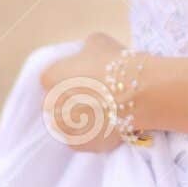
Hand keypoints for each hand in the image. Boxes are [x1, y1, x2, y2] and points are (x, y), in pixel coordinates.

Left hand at [40, 33, 125, 153]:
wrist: (137, 92)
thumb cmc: (115, 63)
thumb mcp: (97, 41)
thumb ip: (84, 51)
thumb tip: (87, 55)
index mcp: (50, 77)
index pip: (50, 78)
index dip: (66, 78)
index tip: (82, 79)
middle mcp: (51, 104)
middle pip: (54, 103)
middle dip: (68, 100)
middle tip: (90, 96)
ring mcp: (64, 127)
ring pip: (64, 124)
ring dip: (75, 119)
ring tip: (97, 113)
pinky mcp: (80, 145)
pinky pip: (77, 140)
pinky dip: (87, 134)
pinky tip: (102, 126)